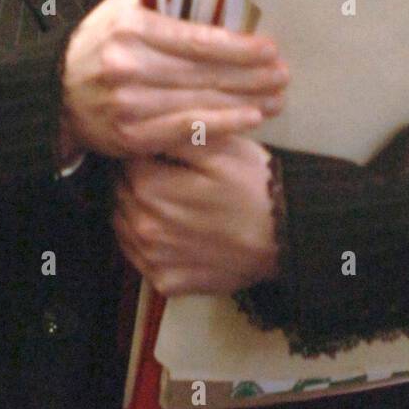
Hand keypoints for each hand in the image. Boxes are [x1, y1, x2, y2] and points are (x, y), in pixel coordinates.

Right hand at [60, 0, 287, 161]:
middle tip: (285, 73)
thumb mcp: (119, 4)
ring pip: (200, 102)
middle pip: (204, 72)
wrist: (54, 93)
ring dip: (247, 101)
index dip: (237, 46)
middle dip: (252, 75)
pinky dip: (222, 126)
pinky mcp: (132, 136)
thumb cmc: (98, 43)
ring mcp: (130, 105)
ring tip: (278, 97)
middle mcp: (129, 66)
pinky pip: (186, 130)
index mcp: (131, 27)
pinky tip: (250, 119)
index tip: (269, 46)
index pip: (195, 39)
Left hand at [111, 135, 280, 295]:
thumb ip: (175, 135)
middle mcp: (144, 228)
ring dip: (137, 211)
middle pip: (120, 194)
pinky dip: (148, 245)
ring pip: (123, 226)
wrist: (288, 237)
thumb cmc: (255, 186)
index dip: (143, 153)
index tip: (161, 152)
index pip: (126, 162)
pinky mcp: (166, 284)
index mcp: (151, 189)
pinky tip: (173, 232)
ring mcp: (153, 260)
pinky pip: (139, 260)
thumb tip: (142, 125)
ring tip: (171, 201)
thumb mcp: (220, 146)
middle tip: (168, 174)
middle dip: (136, 181)